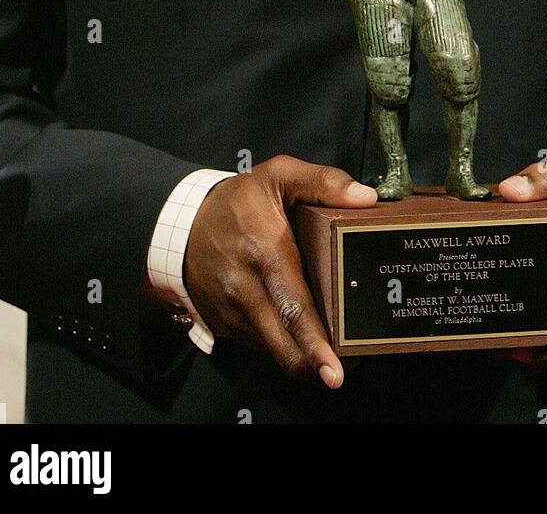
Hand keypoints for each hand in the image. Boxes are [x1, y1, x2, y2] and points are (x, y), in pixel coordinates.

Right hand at [184, 156, 376, 387]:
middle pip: (284, 345)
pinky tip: (299, 333)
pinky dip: (283, 344)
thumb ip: (323, 182)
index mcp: (265, 254)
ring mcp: (234, 314)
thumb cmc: (236, 202)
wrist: (181, 226)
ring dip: (302, 357)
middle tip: (345, 371)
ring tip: (331, 351)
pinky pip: (261, 344)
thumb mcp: (278, 176)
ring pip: (274, 350)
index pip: (293, 307)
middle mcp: (246, 291)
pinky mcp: (227, 327)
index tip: (334, 369)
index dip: (315, 344)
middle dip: (315, 364)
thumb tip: (364, 198)